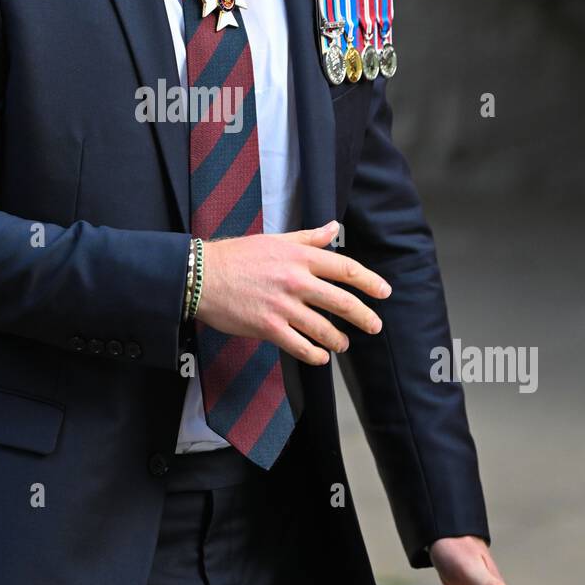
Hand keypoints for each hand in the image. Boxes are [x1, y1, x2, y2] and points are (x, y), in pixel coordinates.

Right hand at [194, 222, 391, 365]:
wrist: (200, 276)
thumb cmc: (237, 256)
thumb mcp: (275, 239)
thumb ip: (308, 237)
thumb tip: (334, 228)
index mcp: (299, 256)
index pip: (345, 268)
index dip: (369, 282)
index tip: (384, 292)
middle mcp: (295, 280)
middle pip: (342, 302)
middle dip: (364, 316)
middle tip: (374, 326)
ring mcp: (282, 306)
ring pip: (323, 328)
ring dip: (338, 340)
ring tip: (343, 344)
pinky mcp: (268, 327)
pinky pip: (300, 346)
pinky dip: (315, 354)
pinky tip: (320, 356)